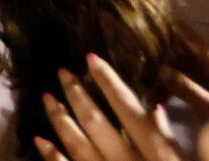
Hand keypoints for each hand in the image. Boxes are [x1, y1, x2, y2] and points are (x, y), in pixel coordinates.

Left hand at [36, 56, 184, 160]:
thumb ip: (169, 140)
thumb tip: (154, 109)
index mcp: (159, 155)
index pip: (129, 111)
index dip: (109, 83)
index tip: (90, 58)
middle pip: (98, 123)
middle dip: (77, 95)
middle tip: (62, 71)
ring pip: (79, 146)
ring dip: (60, 120)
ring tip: (46, 98)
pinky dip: (52, 157)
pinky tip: (39, 141)